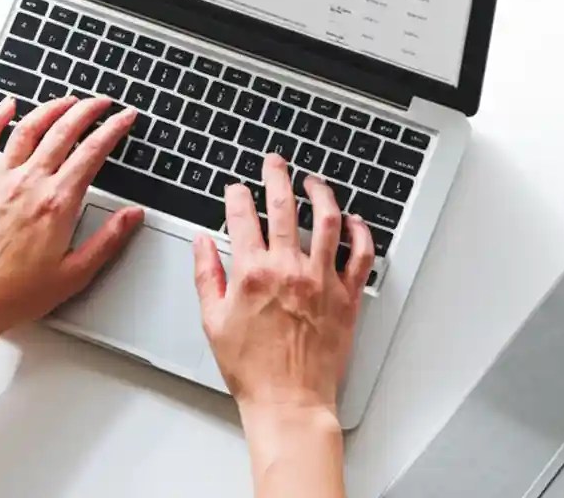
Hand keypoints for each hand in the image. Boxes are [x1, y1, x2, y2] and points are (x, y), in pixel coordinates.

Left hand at [0, 95, 144, 351]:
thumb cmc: (16, 294)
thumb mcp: (76, 273)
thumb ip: (109, 239)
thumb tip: (133, 215)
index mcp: (57, 203)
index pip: (92, 152)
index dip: (113, 129)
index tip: (125, 118)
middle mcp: (28, 185)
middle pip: (62, 131)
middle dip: (87, 110)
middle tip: (103, 102)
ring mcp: (0, 183)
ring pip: (27, 130)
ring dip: (50, 109)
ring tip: (68, 100)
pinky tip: (6, 107)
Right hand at [193, 154, 375, 415]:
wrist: (289, 401)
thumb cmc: (251, 369)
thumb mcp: (213, 321)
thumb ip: (207, 276)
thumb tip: (203, 244)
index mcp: (253, 274)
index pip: (244, 218)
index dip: (238, 196)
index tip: (236, 188)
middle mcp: (289, 270)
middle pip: (285, 206)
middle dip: (277, 175)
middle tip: (275, 162)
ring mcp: (322, 280)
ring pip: (327, 219)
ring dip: (320, 192)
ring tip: (313, 181)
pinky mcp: (346, 295)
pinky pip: (360, 254)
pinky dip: (360, 232)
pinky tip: (353, 220)